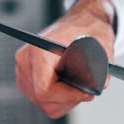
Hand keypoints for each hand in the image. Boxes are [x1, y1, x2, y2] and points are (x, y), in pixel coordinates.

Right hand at [15, 0, 115, 118]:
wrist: (82, 21)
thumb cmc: (88, 31)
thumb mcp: (100, 49)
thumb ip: (99, 70)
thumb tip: (98, 87)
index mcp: (38, 51)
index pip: (44, 90)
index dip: (68, 96)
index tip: (86, 93)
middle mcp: (26, 61)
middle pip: (43, 99)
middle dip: (69, 99)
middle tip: (87, 91)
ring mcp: (23, 70)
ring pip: (43, 103)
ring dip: (64, 100)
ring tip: (79, 86)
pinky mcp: (26, 78)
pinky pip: (42, 100)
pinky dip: (58, 99)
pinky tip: (69, 86)